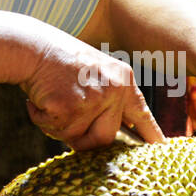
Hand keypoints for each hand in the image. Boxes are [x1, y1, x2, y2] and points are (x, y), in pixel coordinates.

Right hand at [20, 31, 165, 149]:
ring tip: (51, 101)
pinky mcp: (68, 107)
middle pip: (105, 138)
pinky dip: (41, 119)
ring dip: (58, 127)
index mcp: (123, 80)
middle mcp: (113, 90)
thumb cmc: (60, 62)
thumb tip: (108, 138)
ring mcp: (92, 99)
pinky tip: (39, 99)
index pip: (141, 114)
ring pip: (76, 137)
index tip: (163, 149)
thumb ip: (107, 101)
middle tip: (66, 124)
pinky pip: (54, 129)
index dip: (152, 135)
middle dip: (84, 140)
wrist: (32, 46)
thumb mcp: (96, 73)